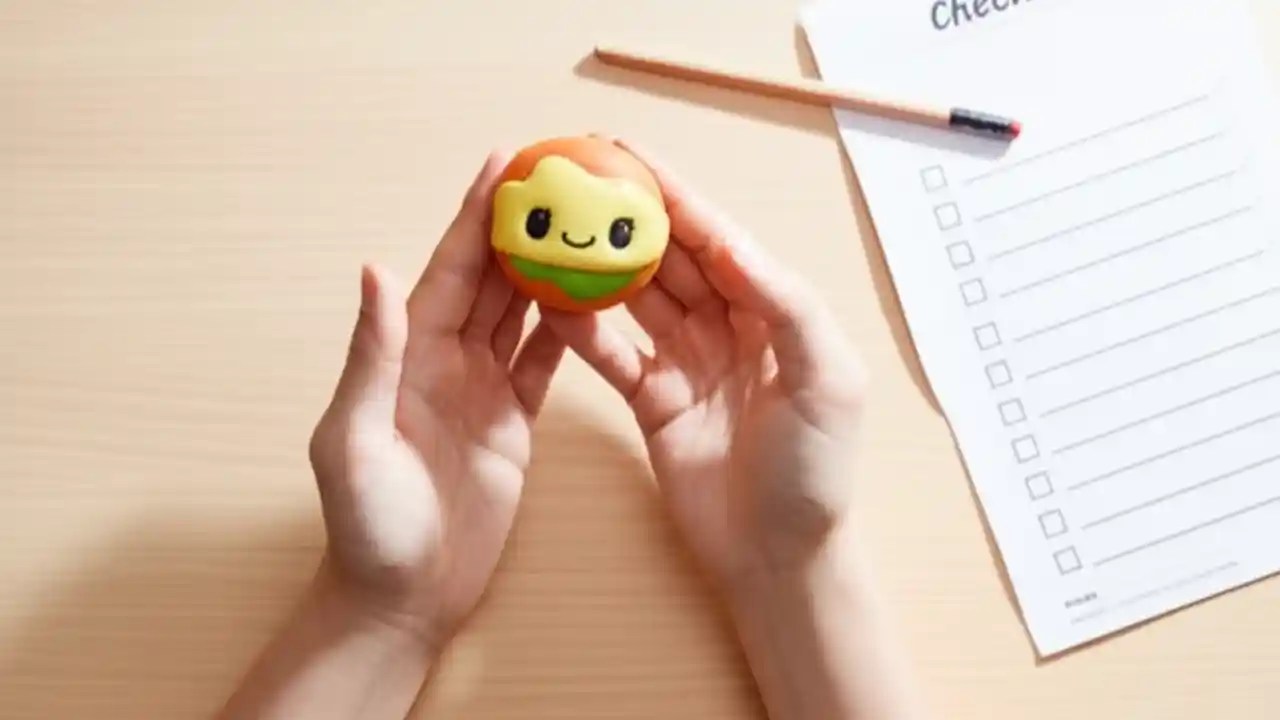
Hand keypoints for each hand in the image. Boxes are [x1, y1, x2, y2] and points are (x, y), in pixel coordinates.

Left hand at [308, 151, 564, 649]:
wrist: (403, 599)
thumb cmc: (368, 528)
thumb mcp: (357, 441)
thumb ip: (373, 356)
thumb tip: (376, 269)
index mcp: (409, 355)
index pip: (450, 269)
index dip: (477, 215)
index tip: (506, 163)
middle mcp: (446, 361)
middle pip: (491, 278)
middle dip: (522, 226)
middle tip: (562, 176)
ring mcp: (482, 389)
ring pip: (521, 312)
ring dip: (549, 266)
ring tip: (587, 221)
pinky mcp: (514, 423)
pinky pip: (544, 361)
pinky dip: (569, 327)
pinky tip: (596, 296)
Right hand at [544, 144, 927, 719]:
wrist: (777, 558)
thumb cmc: (816, 474)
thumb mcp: (826, 380)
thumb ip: (784, 304)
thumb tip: (728, 244)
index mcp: (774, 312)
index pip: (718, 239)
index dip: (674, 194)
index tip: (628, 154)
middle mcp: (729, 327)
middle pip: (671, 258)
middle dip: (628, 216)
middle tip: (576, 178)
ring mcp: (687, 362)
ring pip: (636, 298)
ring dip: (599, 264)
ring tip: (555, 228)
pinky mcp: (653, 401)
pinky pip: (612, 354)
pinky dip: (582, 330)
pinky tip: (551, 302)